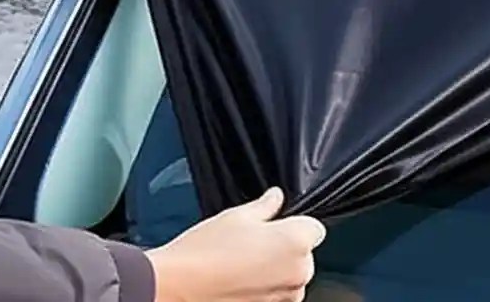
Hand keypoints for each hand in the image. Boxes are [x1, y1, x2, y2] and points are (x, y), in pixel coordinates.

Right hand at [147, 188, 326, 301]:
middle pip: (304, 255)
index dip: (294, 225)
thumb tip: (276, 197)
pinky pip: (277, 296)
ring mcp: (285, 296)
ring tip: (241, 264)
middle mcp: (298, 272)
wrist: (175, 288)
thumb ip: (265, 206)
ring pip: (291, 277)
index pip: (315, 228)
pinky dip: (265, 290)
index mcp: (296, 241)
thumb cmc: (203, 252)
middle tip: (252, 244)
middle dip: (285, 248)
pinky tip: (239, 281)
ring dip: (275, 271)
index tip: (276, 225)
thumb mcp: (236, 217)